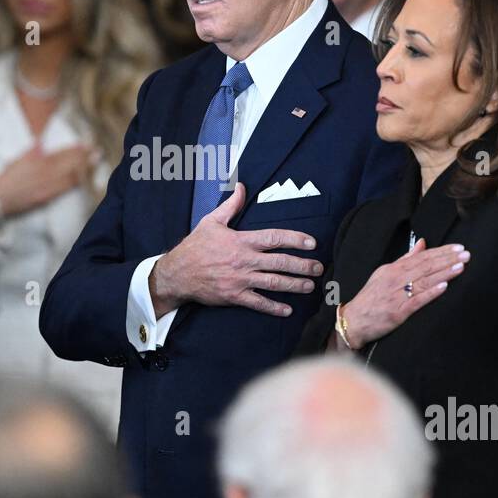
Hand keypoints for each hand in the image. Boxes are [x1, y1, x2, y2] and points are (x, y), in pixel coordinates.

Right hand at [0, 143, 96, 216]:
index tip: (86, 145)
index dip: (76, 149)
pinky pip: (65, 189)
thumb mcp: (17, 160)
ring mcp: (47, 187)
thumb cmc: (6, 179)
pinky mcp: (46, 198)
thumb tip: (40, 143)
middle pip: (70, 165)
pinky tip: (82, 179)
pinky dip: (76, 182)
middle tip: (97, 152)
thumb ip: (31, 152)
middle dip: (85, 158)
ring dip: (85, 169)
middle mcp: (46, 174)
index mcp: (39, 163)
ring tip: (95, 163)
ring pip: (71, 176)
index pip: (62, 154)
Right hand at [149, 182, 323, 317]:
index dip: (295, 239)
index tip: (312, 243)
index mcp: (240, 241)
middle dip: (302, 265)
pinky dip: (273, 307)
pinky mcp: (234, 296)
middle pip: (279, 262)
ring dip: (294, 285)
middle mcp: (243, 260)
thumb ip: (231, 205)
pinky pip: (257, 303)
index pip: (274, 238)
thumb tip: (242, 186)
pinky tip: (287, 310)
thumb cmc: (195, 246)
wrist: (177, 273)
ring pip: (273, 283)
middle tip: (319, 267)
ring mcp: (239, 280)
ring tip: (310, 286)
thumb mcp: (212, 221)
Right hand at [339, 238, 468, 346]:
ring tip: (460, 267)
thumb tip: (422, 243)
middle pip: (425, 266)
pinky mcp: (398, 311)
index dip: (441, 252)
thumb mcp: (384, 273)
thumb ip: (405, 259)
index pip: (421, 257)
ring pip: (424, 281)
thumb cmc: (370, 297)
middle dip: (447, 260)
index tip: (458, 248)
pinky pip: (416, 300)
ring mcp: (396, 295)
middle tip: (466, 254)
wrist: (353, 320)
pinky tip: (443, 287)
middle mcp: (395, 279)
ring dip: (443, 273)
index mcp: (393, 269)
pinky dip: (430, 293)